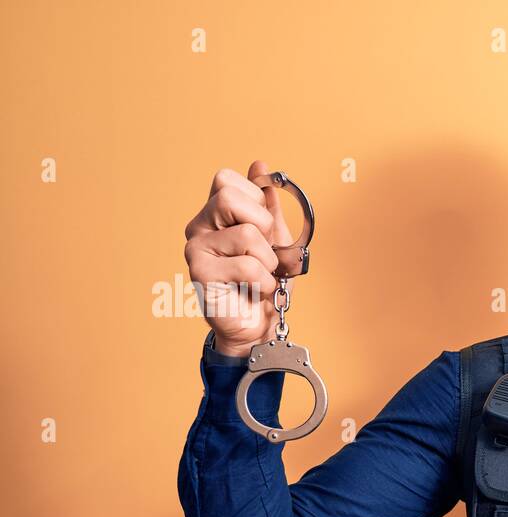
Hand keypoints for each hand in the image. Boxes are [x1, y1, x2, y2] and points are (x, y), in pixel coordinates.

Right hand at [183, 159, 293, 356]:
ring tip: (260, 275)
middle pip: (229, 196)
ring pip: (247, 234)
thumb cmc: (263, 282)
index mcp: (214, 213)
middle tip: (264, 251)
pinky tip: (254, 290)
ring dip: (268, 260)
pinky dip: (264, 281)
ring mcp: (195, 249)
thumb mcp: (275, 238)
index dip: (254, 199)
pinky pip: (248, 266)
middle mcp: (199, 226)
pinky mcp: (200, 274)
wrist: (258, 325)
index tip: (263, 226)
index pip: (226, 179)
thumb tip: (259, 165)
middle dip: (262, 225)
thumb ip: (267, 204)